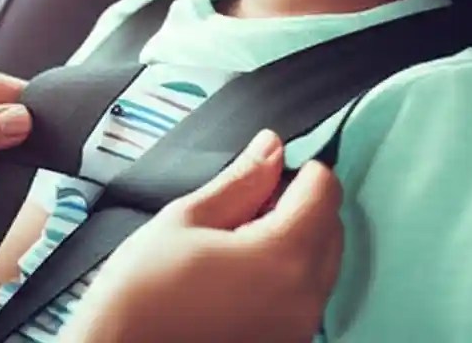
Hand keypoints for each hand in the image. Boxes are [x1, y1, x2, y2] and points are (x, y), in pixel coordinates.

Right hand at [64, 130, 343, 342]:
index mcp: (282, 257)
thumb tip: (271, 147)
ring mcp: (298, 331)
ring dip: (294, 243)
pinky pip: (304, 300)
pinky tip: (238, 280)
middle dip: (299, 206)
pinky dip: (285, 279)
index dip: (298, 170)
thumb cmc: (140, 297)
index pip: (325, 190)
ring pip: (321, 265)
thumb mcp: (184, 220)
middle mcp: (304, 299)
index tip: (265, 173)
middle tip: (245, 208)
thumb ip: (240, 182)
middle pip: (331, 228)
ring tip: (234, 247)